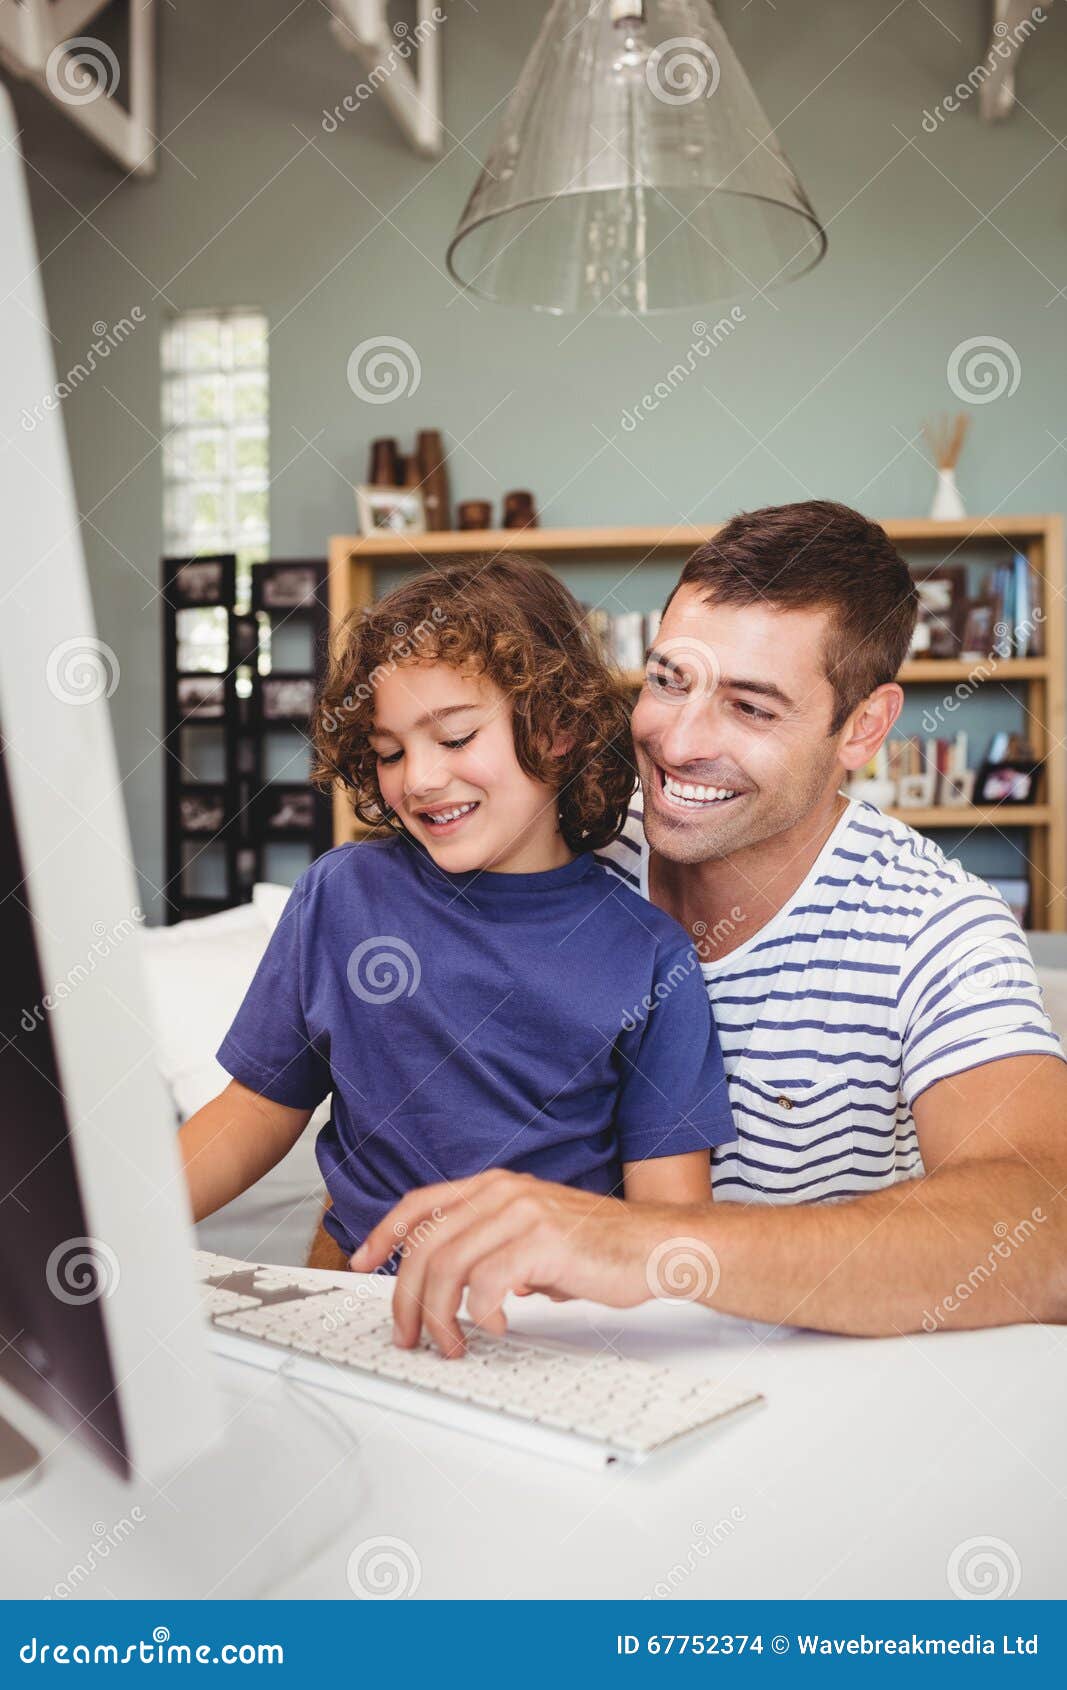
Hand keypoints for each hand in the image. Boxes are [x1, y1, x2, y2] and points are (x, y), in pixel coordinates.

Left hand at [350, 1170, 677, 1356]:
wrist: (653, 1246)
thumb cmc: (598, 1247)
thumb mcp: (532, 1236)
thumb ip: (492, 1247)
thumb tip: (456, 1284)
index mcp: (494, 1187)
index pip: (420, 1204)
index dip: (384, 1234)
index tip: (363, 1262)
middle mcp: (502, 1192)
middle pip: (425, 1245)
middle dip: (406, 1298)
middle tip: (409, 1334)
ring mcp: (522, 1213)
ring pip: (447, 1266)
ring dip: (440, 1316)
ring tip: (452, 1343)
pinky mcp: (543, 1240)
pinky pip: (487, 1283)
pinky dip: (482, 1314)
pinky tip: (496, 1328)